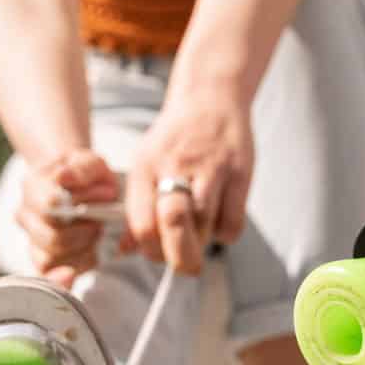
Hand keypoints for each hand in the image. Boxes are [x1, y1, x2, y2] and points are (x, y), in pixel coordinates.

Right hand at [15, 149, 118, 287]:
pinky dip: (66, 273)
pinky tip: (76, 270)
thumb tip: (63, 177)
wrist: (83, 190)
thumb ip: (84, 168)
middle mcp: (25, 214)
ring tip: (96, 238)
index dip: (81, 205)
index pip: (50, 204)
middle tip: (101, 225)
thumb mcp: (93, 164)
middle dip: (83, 234)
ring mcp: (32, 238)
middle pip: (50, 236)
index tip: (105, 198)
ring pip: (50, 257)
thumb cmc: (88, 177)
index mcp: (33, 186)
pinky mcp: (41, 260)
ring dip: (81, 251)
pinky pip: (48, 275)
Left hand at [124, 85, 252, 275]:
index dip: (151, 251)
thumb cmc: (174, 141)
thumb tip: (126, 251)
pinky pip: (233, 221)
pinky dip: (227, 232)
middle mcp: (175, 166)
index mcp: (146, 167)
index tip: (159, 256)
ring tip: (201, 233)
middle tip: (185, 265)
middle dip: (181, 256)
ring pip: (205, 223)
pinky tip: (221, 221)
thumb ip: (137, 208)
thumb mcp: (146, 164)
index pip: (142, 222)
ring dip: (203, 241)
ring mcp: (210, 168)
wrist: (210, 99)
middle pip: (175, 223)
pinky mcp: (239, 172)